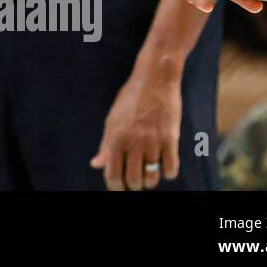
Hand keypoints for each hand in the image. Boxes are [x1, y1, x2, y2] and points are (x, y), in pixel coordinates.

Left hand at [90, 65, 182, 189]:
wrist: (154, 79)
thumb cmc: (131, 99)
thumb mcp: (113, 120)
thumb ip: (106, 145)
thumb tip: (96, 165)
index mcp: (115, 138)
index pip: (113, 175)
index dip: (116, 187)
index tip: (120, 188)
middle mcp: (133, 142)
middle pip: (134, 181)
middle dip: (134, 185)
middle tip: (136, 180)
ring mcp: (153, 141)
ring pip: (153, 178)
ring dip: (150, 181)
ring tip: (149, 174)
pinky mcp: (171, 138)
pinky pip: (171, 169)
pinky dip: (168, 173)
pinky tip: (164, 166)